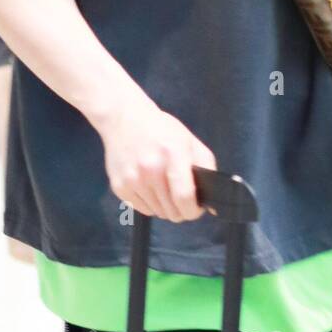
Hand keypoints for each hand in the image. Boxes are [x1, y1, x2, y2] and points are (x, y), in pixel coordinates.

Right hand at [95, 88, 216, 222]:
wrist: (124, 118)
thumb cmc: (162, 130)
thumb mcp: (190, 142)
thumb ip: (206, 169)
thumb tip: (212, 206)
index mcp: (173, 154)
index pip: (184, 197)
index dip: (193, 211)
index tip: (196, 209)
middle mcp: (151, 168)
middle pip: (172, 211)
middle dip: (181, 209)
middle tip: (181, 197)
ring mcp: (132, 178)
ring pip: (157, 212)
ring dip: (165, 205)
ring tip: (163, 186)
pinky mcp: (119, 186)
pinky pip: (142, 209)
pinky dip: (149, 203)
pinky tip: (149, 185)